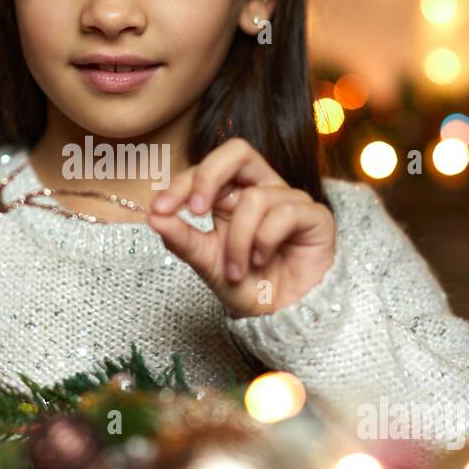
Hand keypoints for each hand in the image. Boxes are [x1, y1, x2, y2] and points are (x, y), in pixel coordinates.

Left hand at [146, 138, 336, 317]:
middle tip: (196, 211)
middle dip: (209, 176)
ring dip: (238, 240)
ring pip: (255, 199)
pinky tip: (262, 260)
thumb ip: (181, 239)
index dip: (181, 184)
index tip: (160, 210)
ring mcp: (290, 200)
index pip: (206, 169)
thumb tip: (154, 216)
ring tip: (236, 270)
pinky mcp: (315, 216)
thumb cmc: (246, 286)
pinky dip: (265, 240)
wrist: (281, 317)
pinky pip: (285, 212)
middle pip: (237, 151)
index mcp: (232, 194)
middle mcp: (261, 189)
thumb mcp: (205, 263)